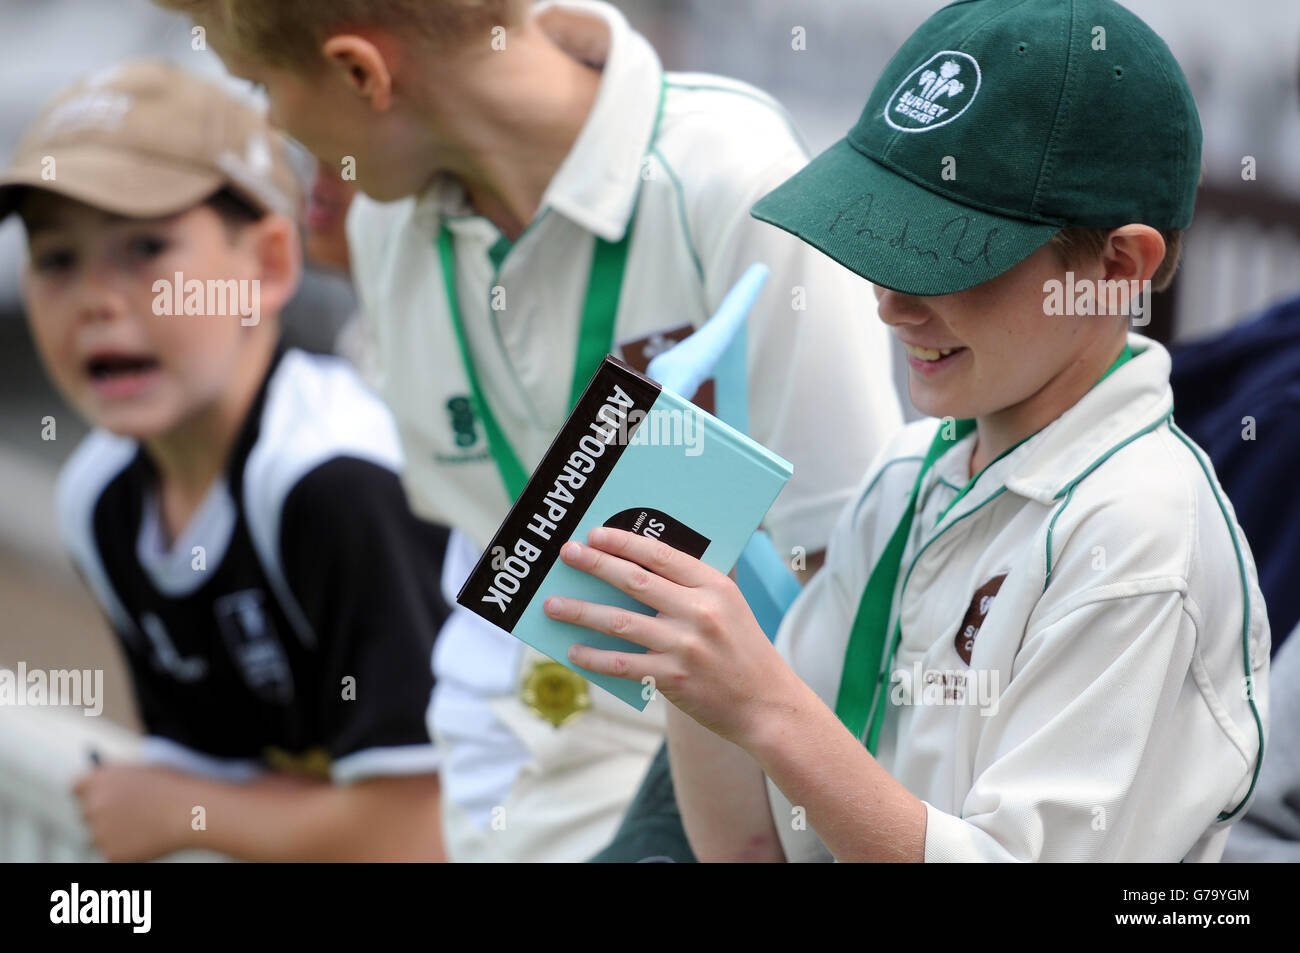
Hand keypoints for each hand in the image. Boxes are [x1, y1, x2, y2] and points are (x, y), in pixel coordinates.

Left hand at [72, 763, 193, 861]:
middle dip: (104, 814)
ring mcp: (100, 832)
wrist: (190, 811)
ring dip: (115, 833)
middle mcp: (93, 805)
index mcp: (99, 780)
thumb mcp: (144, 770)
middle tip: (129, 814)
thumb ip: (119, 778)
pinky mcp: (111, 853)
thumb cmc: (174, 786)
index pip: (78, 786)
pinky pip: (113, 852)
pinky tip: (149, 838)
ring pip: (99, 835)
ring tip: (146, 826)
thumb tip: (108, 788)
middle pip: (87, 812)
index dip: (90, 791)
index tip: (98, 795)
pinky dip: (128, 849)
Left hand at [543, 527, 803, 744]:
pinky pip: (622, 664)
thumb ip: (696, 584)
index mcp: (714, 586)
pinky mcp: (673, 678)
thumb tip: (647, 560)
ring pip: (620, 622)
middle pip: (635, 581)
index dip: (624, 542)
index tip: (595, 534)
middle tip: (566, 553)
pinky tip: (573, 650)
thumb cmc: (743, 651)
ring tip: (552, 604)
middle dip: (595, 564)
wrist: (767, 705)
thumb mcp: (730, 606)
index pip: (661, 555)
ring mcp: (685, 646)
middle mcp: (700, 611)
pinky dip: (594, 657)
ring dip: (581, 611)